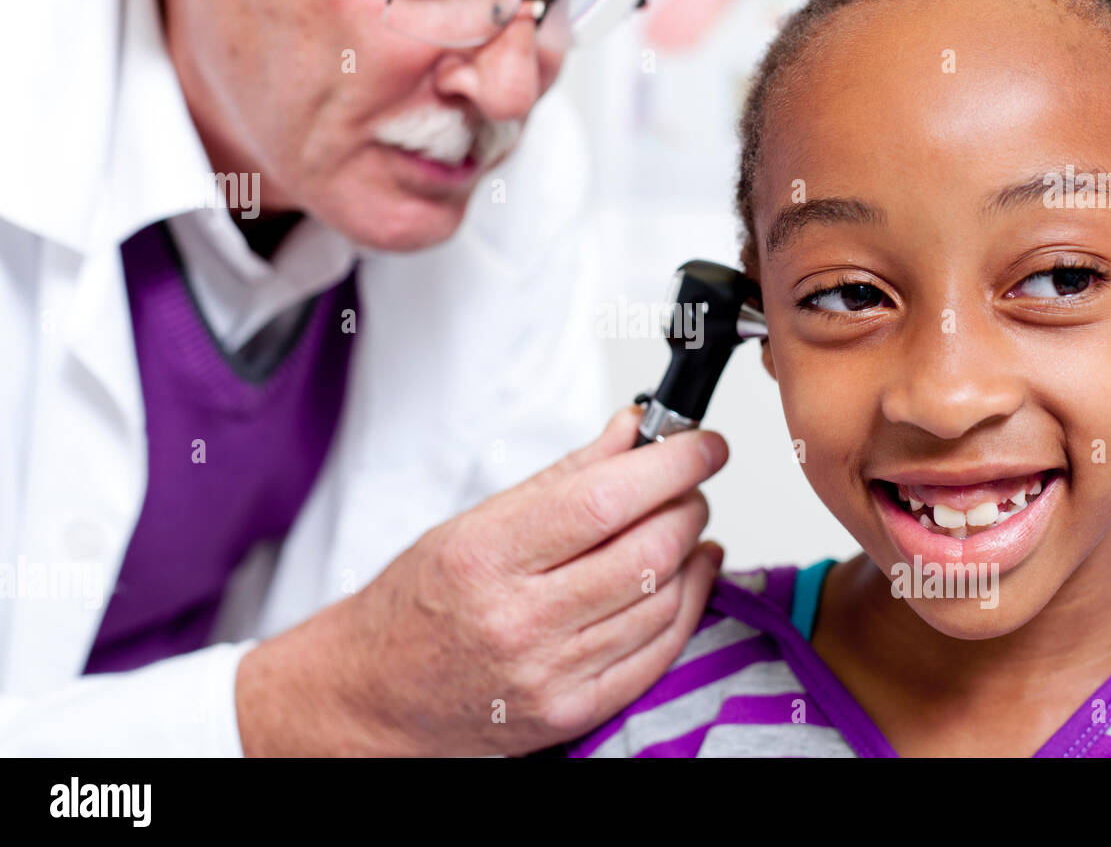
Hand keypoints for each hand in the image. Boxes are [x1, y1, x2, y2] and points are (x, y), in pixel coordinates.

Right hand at [235, 405, 727, 755]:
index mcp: (487, 557)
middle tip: (690, 481)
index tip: (703, 444)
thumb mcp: (476, 521)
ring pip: (662, 601)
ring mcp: (548, 675)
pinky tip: (690, 575)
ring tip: (684, 524)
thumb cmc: (418, 604)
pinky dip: (688, 605)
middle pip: (647, 552)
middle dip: (689, 504)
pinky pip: (657, 654)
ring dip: (692, 552)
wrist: (373, 693)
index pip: (604, 500)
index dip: (670, 466)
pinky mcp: (571, 713)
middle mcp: (518, 620)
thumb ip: (566, 476)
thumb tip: (633, 432)